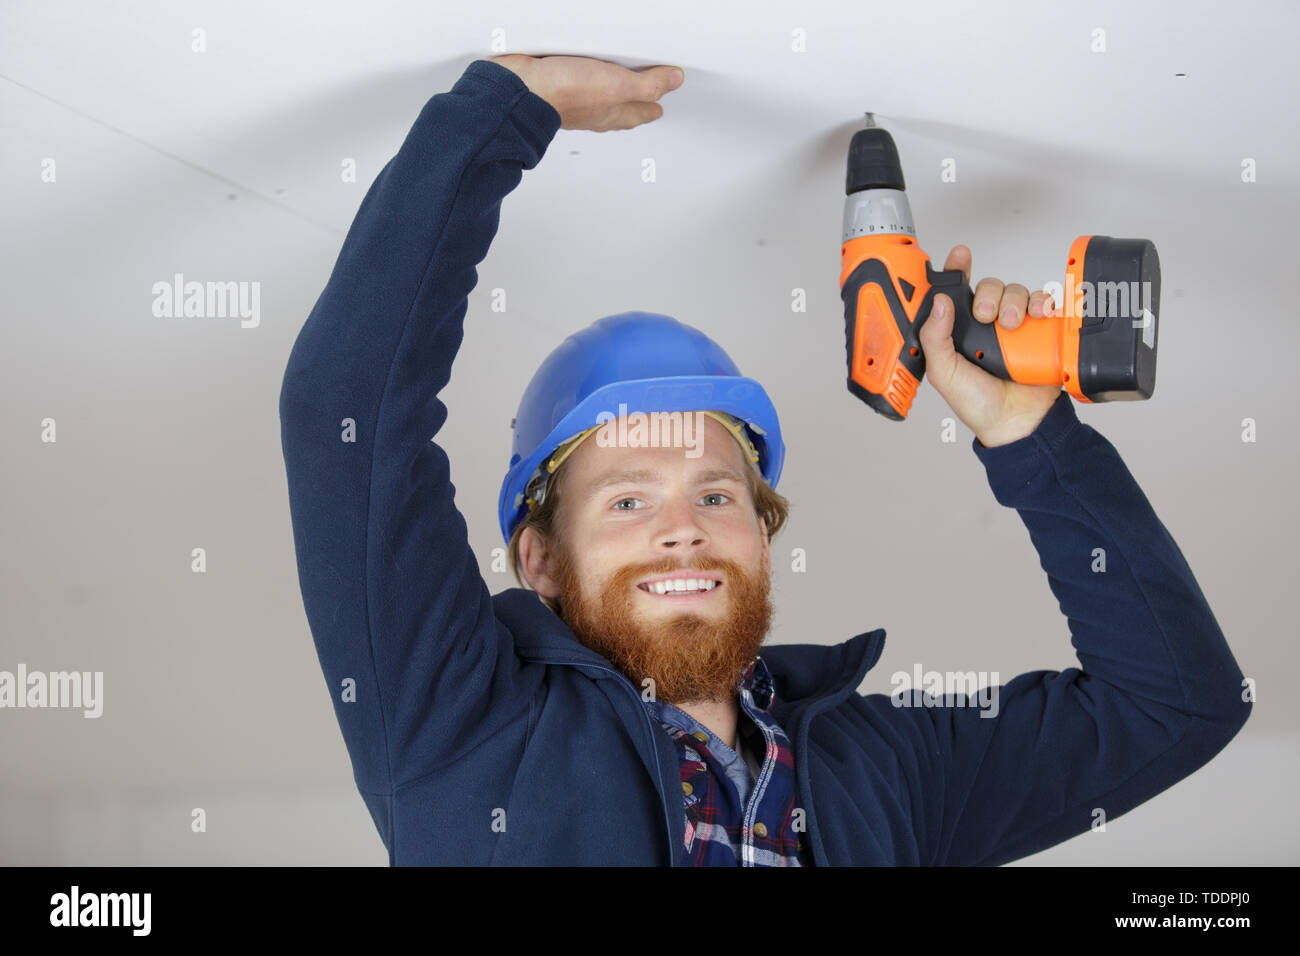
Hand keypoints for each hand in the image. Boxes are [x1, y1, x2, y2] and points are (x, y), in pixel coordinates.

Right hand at [488, 54, 683, 130]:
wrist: (519, 90)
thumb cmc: (562, 93)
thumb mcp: (615, 86)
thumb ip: (646, 84)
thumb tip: (674, 80)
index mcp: (612, 113)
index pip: (642, 111)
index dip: (656, 104)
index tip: (664, 101)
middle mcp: (594, 110)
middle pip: (622, 108)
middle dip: (637, 105)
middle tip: (648, 101)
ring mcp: (574, 99)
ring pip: (600, 98)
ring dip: (612, 95)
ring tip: (622, 89)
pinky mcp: (555, 84)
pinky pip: (577, 83)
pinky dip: (586, 80)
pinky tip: (582, 73)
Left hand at [920, 245, 1062, 447]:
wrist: (1016, 423)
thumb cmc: (977, 402)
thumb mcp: (943, 372)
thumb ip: (935, 338)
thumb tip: (939, 303)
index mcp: (959, 331)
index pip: (956, 292)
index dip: (956, 270)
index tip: (959, 256)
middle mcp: (987, 325)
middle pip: (990, 287)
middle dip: (988, 294)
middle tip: (985, 315)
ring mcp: (1015, 327)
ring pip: (1016, 292)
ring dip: (1013, 301)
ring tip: (1011, 325)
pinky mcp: (1039, 331)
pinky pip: (1044, 304)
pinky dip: (1043, 303)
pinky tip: (1037, 314)